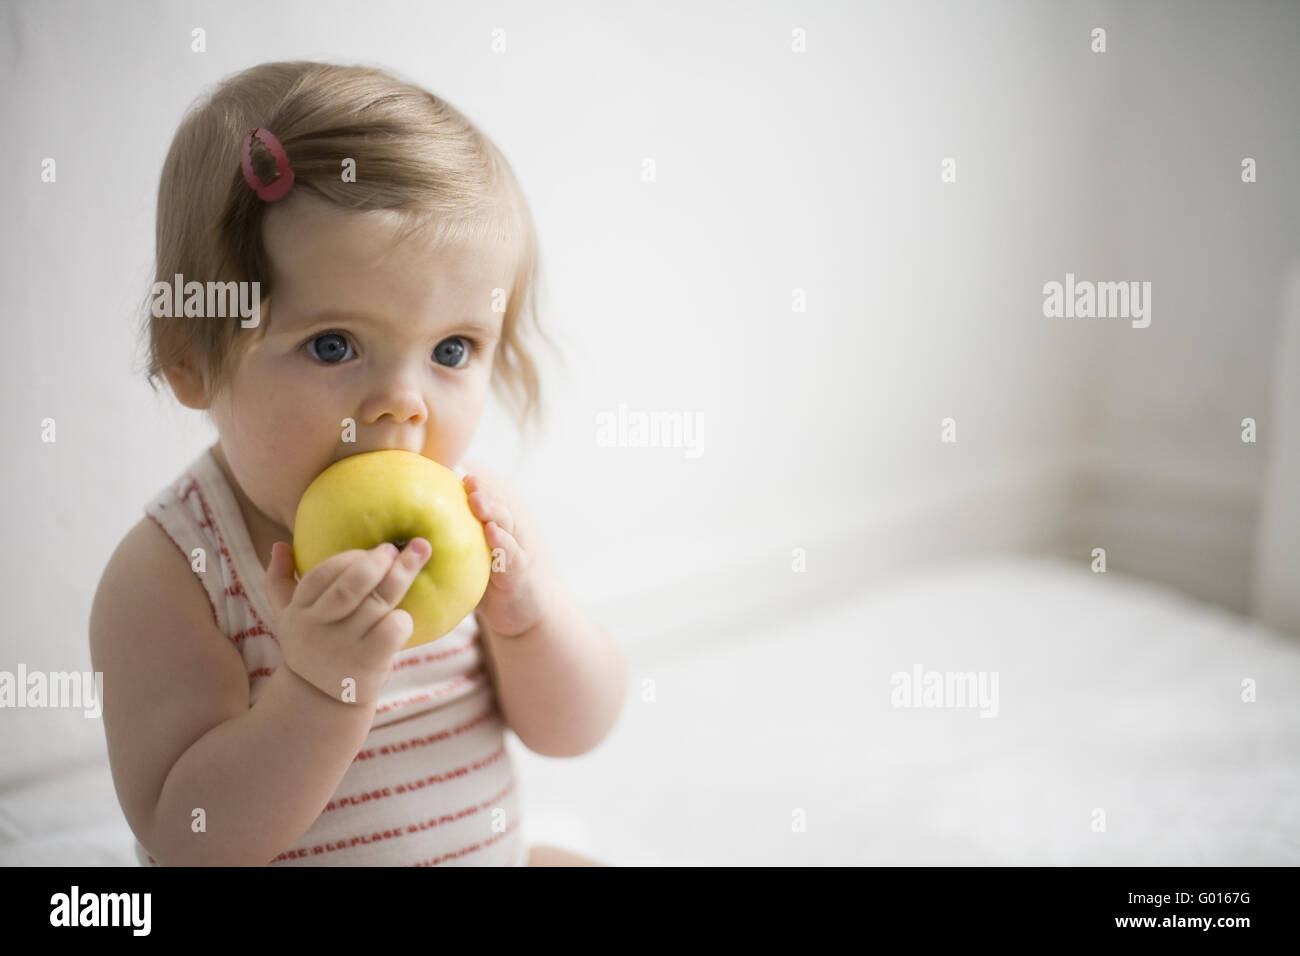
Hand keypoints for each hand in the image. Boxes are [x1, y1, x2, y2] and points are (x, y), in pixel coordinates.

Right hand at [264, 539, 431, 705]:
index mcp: (298, 612)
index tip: (373, 547)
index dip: (349, 557)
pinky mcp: (367, 663)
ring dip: (400, 577)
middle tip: (395, 548)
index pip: (320, 576)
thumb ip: (279, 580)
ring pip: (376, 604)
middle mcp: (317, 629)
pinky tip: (404, 615)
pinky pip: (391, 631)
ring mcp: (343, 647)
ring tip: (419, 554)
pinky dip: (402, 619)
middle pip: (349, 587)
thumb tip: (279, 544)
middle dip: (376, 562)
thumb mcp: (287, 617)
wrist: (321, 700)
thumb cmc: (314, 644)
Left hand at [462, 469, 552, 637]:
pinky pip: (512, 556)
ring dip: (492, 510)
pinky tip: (493, 534)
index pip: (483, 500)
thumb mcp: (469, 559)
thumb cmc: (489, 582)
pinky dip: (504, 544)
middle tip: (467, 477)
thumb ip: (449, 541)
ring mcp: (517, 550)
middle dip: (482, 490)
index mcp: (493, 526)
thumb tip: (404, 531)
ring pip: (507, 524)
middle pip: (495, 505)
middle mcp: (507, 532)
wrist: (523, 613)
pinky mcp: (521, 572)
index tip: (453, 470)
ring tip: (477, 499)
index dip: (471, 485)